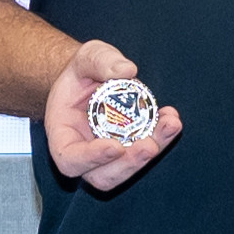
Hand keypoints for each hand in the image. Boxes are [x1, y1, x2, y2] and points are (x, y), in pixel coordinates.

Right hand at [40, 40, 184, 190]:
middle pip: (102, 177)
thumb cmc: (82, 72)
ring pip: (127, 169)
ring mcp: (108, 157)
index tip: (115, 146)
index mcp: (62, 135)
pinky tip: (171, 118)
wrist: (91, 78)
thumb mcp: (86, 57)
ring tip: (170, 125)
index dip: (91, 159)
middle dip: (129, 164)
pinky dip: (162, 138)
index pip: (69, 159)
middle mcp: (83, 153)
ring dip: (152, 151)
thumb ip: (100, 61)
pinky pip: (145, 152)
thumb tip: (127, 71)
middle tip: (149, 145)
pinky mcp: (130, 149)